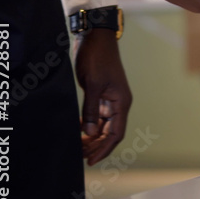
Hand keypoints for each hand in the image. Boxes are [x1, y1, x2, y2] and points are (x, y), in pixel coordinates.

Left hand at [74, 28, 132, 165]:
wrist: (96, 38)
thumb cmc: (97, 58)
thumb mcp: (92, 84)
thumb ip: (91, 110)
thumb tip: (90, 133)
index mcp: (121, 102)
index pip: (116, 133)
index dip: (104, 149)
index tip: (91, 161)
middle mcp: (118, 104)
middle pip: (110, 132)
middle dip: (96, 146)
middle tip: (80, 157)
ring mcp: (110, 100)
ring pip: (103, 126)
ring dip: (92, 137)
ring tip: (77, 147)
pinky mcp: (101, 95)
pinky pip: (97, 116)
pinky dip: (89, 126)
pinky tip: (79, 131)